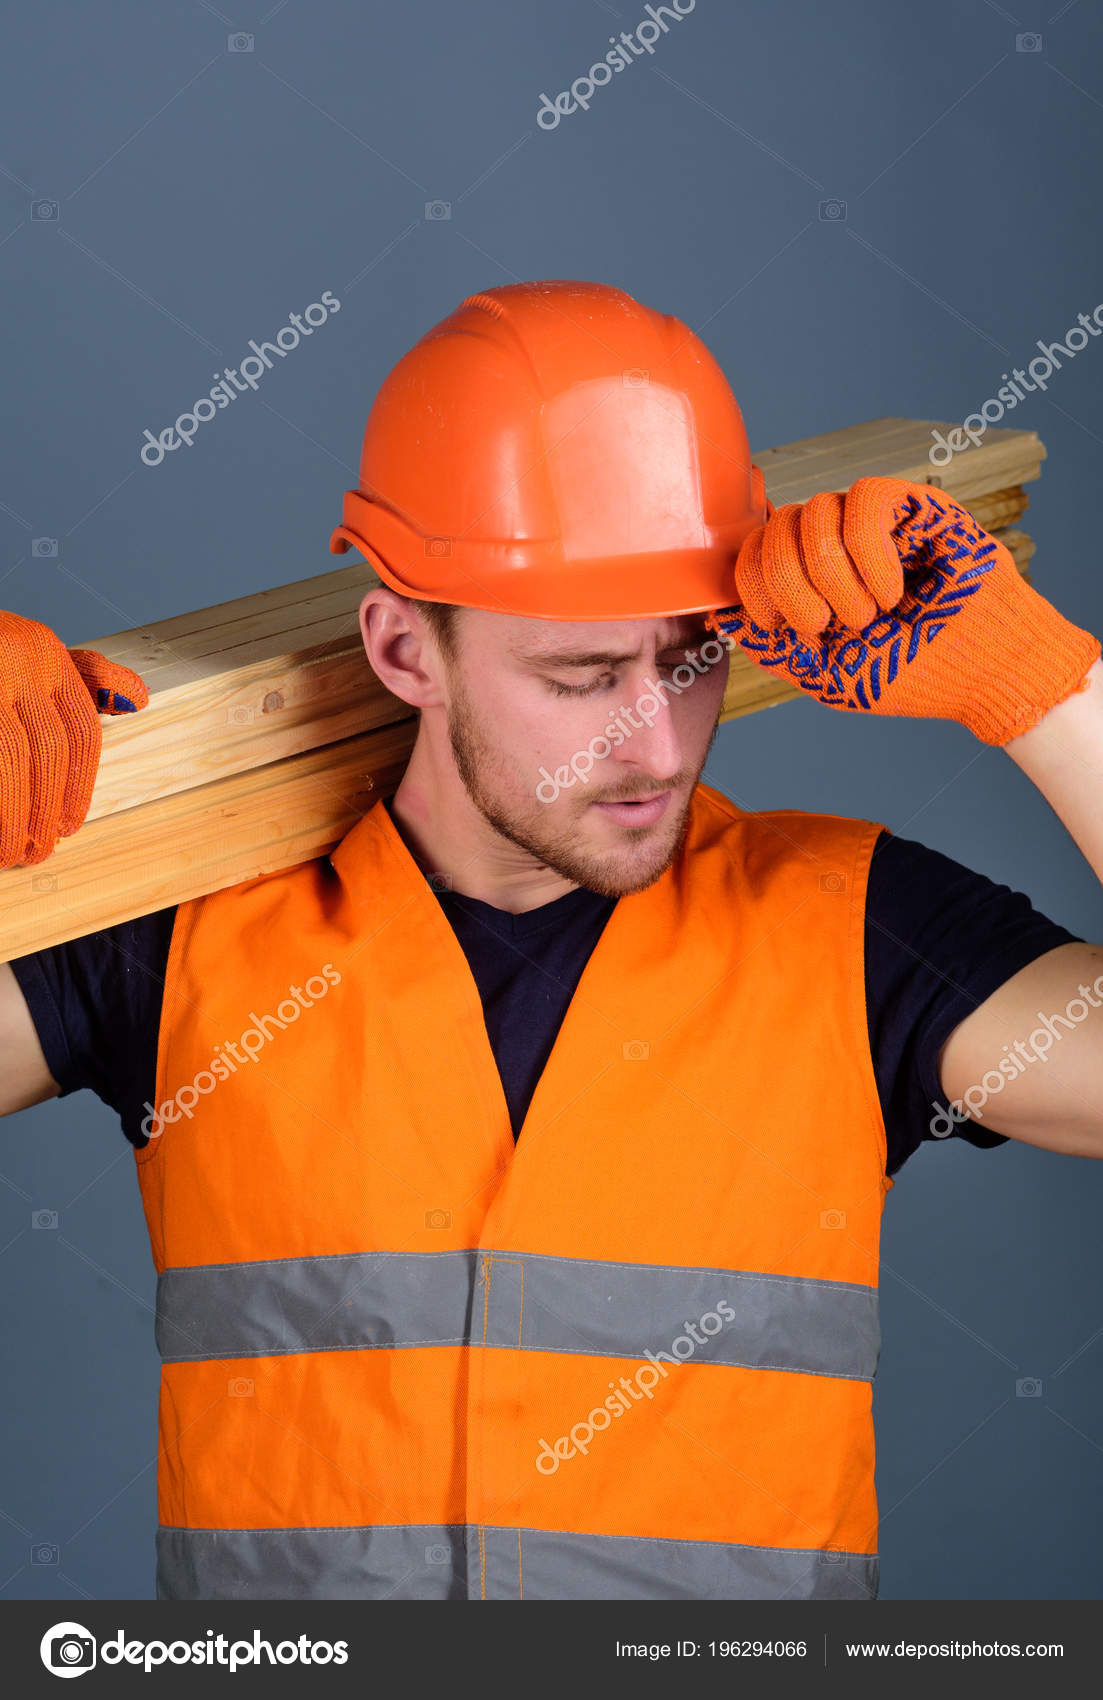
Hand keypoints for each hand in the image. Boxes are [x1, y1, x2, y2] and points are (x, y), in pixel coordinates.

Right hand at [0, 611, 147, 866]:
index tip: (71, 826)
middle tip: (38, 852)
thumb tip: (137, 700)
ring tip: (9, 853)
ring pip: (8, 760)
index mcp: (40, 649)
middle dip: (46, 809)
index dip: (80, 787)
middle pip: (46, 750)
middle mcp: (11, 657)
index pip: (79, 730)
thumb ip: (77, 677)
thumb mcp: (24, 650)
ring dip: (12, 816)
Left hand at [705, 478, 1099, 744]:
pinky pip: (863, 499)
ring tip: (872, 613)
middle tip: (831, 627)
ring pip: (812, 511)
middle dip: (791, 588)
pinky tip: (895, 589)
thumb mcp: (825, 675)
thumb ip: (771, 648)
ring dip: (834, 577)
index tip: (785, 629)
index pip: (749, 552)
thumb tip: (720, 617)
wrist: (980, 674)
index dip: (753, 586)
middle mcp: (831, 542)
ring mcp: (868, 520)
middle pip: (773, 530)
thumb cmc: (910, 675)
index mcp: (806, 579)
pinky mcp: (912, 504)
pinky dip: (870, 554)